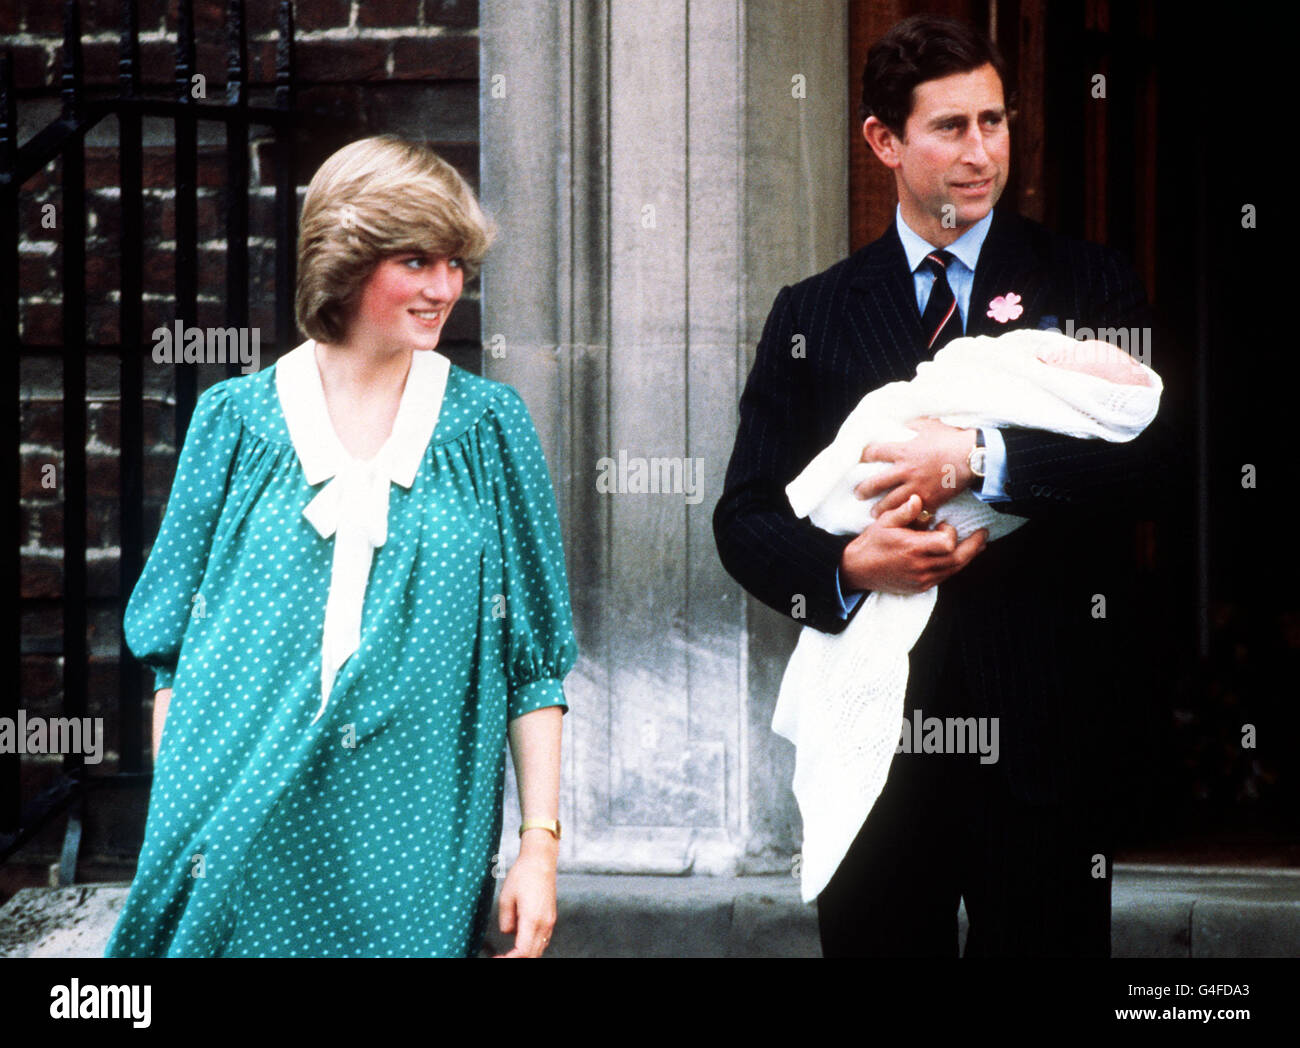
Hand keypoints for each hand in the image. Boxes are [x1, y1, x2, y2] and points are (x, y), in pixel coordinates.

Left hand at [493, 834, 557, 957]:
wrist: (541, 860)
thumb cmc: (523, 874)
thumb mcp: (506, 896)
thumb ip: (505, 920)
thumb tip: (508, 932)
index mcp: (532, 919)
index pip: (522, 952)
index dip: (509, 959)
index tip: (496, 958)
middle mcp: (544, 923)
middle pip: (532, 955)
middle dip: (516, 959)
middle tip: (500, 957)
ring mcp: (550, 921)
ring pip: (539, 949)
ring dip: (525, 954)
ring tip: (508, 952)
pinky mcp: (551, 917)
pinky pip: (543, 940)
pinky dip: (532, 946)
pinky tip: (520, 941)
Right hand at [840, 493, 986, 594]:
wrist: (857, 570)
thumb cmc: (872, 543)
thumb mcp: (884, 522)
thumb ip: (904, 511)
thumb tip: (918, 499)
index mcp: (913, 549)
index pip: (947, 544)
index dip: (951, 533)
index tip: (942, 524)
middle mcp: (920, 567)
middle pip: (958, 559)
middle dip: (974, 546)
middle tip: (984, 534)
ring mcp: (922, 579)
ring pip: (954, 570)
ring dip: (967, 556)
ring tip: (977, 545)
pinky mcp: (921, 587)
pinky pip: (945, 577)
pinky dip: (953, 565)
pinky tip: (956, 556)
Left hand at [855, 417, 977, 518]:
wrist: (973, 457)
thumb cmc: (951, 439)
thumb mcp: (928, 425)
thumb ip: (912, 426)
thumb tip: (902, 426)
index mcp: (903, 451)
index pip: (874, 453)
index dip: (865, 456)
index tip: (861, 459)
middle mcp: (905, 471)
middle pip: (875, 483)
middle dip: (863, 490)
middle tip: (858, 493)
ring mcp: (916, 488)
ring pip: (890, 502)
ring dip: (879, 508)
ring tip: (873, 512)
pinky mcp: (929, 500)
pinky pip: (912, 512)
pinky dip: (905, 517)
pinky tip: (899, 520)